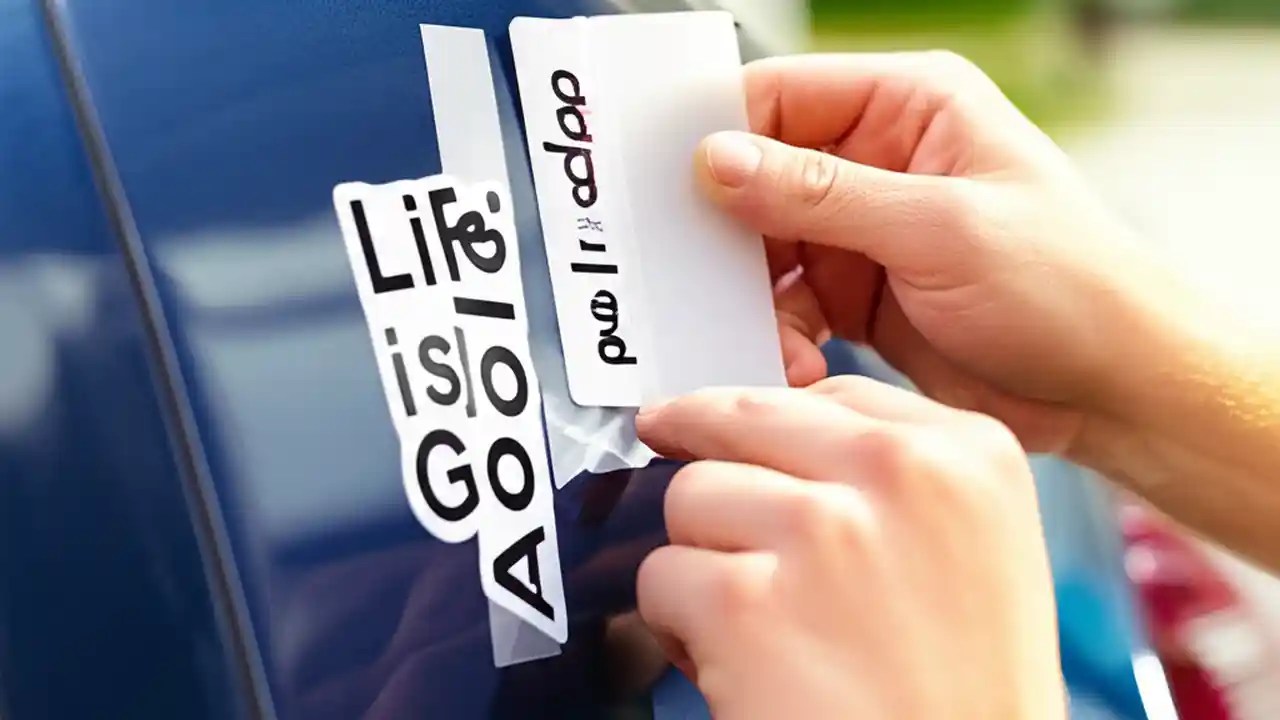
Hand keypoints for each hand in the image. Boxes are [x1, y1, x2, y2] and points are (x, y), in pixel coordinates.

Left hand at [634, 377, 1064, 719]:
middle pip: (745, 419)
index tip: (732, 423)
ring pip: (691, 494)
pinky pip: (662, 578)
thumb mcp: (980, 551)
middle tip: (664, 435)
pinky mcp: (746, 604)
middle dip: (705, 451)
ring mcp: (820, 531)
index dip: (770, 419)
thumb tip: (786, 443)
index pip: (831, 393)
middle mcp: (900, 475)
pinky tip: (734, 664)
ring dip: (701, 558)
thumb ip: (899, 481)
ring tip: (753, 621)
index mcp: (969, 456)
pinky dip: (678, 627)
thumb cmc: (968, 696)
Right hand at [703, 52, 1179, 452]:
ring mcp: (864, 230)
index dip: (719, 137)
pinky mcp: (859, 294)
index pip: (780, 98)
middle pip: (758, 177)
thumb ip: (821, 195)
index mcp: (908, 106)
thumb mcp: (940, 229)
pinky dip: (778, 335)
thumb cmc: (1066, 286)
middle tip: (696, 280)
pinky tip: (796, 364)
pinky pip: (787, 304)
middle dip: (727, 234)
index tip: (668, 188)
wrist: (1113, 388)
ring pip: (764, 249)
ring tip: (762, 339)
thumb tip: (716, 162)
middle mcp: (877, 160)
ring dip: (752, 297)